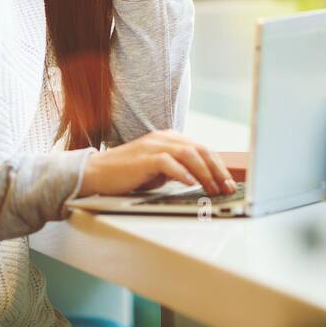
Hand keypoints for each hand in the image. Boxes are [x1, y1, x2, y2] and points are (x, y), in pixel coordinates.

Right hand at [76, 130, 237, 197]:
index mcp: (169, 138)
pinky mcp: (145, 157)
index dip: (218, 165)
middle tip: (228, 187)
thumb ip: (177, 169)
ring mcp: (155, 146)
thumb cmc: (127, 173)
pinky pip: (170, 163)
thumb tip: (199, 181)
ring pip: (189, 154)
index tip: (228, 182)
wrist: (96, 172)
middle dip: (217, 170)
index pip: (202, 149)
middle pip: (200, 149)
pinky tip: (191, 184)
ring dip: (205, 173)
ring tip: (213, 188)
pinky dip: (183, 173)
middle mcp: (165, 138)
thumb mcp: (157, 170)